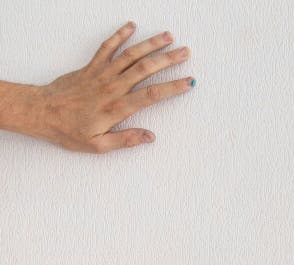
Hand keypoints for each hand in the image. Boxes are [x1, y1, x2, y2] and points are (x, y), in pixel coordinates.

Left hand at [25, 21, 193, 152]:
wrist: (41, 112)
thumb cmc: (69, 131)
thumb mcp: (97, 145)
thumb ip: (125, 140)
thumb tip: (150, 137)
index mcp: (116, 107)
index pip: (151, 95)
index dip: (172, 87)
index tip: (189, 82)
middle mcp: (112, 87)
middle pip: (145, 69)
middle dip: (168, 59)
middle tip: (186, 52)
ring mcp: (101, 74)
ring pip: (130, 54)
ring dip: (150, 44)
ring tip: (168, 36)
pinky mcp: (91, 67)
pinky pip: (107, 47)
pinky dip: (119, 35)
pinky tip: (132, 26)